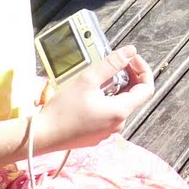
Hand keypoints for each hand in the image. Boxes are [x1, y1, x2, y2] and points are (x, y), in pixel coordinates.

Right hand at [33, 47, 152, 153]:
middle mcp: (118, 124)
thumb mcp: (87, 80)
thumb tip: (130, 52)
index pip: (147, 89)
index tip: (131, 59)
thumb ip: (111, 64)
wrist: (41, 136)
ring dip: (115, 88)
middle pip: (134, 96)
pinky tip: (90, 94)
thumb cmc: (62, 111)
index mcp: (120, 111)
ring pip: (120, 104)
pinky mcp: (97, 134)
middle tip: (114, 64)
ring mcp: (108, 131)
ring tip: (98, 78)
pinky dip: (106, 100)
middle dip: (128, 76)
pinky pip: (109, 113)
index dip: (143, 69)